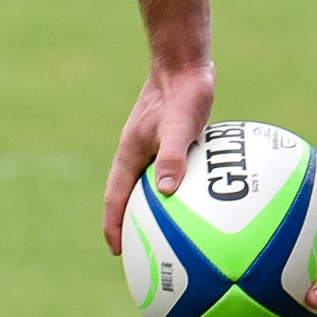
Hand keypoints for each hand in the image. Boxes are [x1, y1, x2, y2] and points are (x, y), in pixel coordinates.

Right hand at [103, 61, 215, 253]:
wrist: (185, 64)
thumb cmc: (182, 92)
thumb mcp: (179, 125)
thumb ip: (173, 156)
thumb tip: (166, 192)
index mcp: (130, 155)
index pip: (115, 198)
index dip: (114, 226)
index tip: (117, 251)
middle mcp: (139, 154)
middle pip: (129, 197)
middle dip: (131, 225)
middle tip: (141, 252)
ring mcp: (154, 148)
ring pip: (150, 186)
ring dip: (154, 210)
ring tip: (169, 235)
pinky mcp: (172, 142)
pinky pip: (173, 174)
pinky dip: (179, 190)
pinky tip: (202, 202)